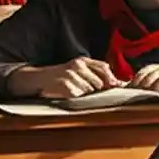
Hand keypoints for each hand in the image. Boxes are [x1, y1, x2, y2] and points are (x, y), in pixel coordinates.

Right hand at [7, 57, 122, 98]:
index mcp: (83, 61)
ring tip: (77, 92)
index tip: (114, 87)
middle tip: (92, 93)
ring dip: (86, 95)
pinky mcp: (63, 83)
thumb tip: (119, 83)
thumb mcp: (79, 70)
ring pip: (88, 89)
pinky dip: (76, 97)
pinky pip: (77, 94)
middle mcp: (77, 65)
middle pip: (98, 82)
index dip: (110, 79)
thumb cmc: (62, 76)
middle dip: (98, 90)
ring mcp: (70, 74)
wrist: (39, 78)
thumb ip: (97, 74)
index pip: (103, 67)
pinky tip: (70, 95)